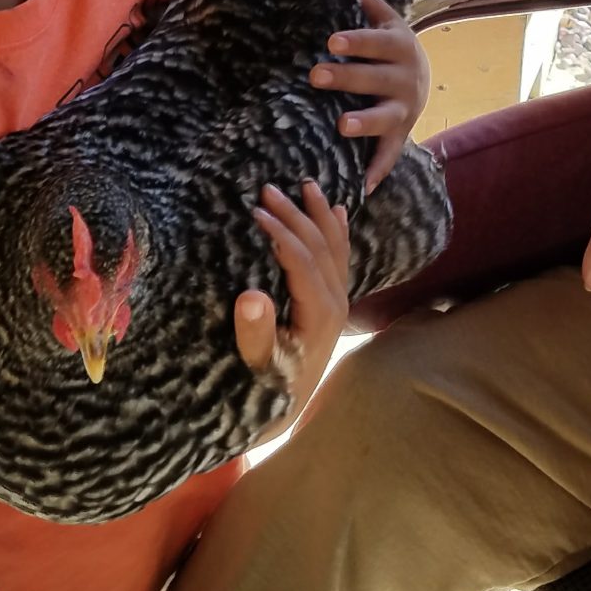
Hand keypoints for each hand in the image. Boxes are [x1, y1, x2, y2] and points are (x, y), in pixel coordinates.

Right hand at [234, 181, 350, 439]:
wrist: (289, 407)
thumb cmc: (269, 385)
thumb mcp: (258, 364)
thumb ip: (255, 333)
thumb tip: (249, 296)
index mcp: (320, 314)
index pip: (303, 262)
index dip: (281, 234)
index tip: (256, 212)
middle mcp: (336, 303)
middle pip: (320, 247)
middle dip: (296, 215)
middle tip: (268, 188)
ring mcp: (340, 301)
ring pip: (335, 247)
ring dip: (320, 213)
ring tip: (306, 183)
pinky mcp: (336, 302)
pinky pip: (341, 257)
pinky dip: (339, 230)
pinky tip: (339, 210)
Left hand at [311, 0, 431, 192]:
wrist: (422, 79)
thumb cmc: (391, 48)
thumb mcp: (388, 23)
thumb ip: (372, 5)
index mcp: (400, 48)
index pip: (377, 43)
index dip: (356, 41)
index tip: (331, 39)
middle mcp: (406, 80)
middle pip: (374, 78)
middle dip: (347, 76)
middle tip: (315, 74)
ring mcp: (404, 110)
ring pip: (385, 118)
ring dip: (365, 122)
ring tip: (342, 125)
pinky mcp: (400, 135)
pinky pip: (390, 156)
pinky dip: (377, 171)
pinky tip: (361, 186)